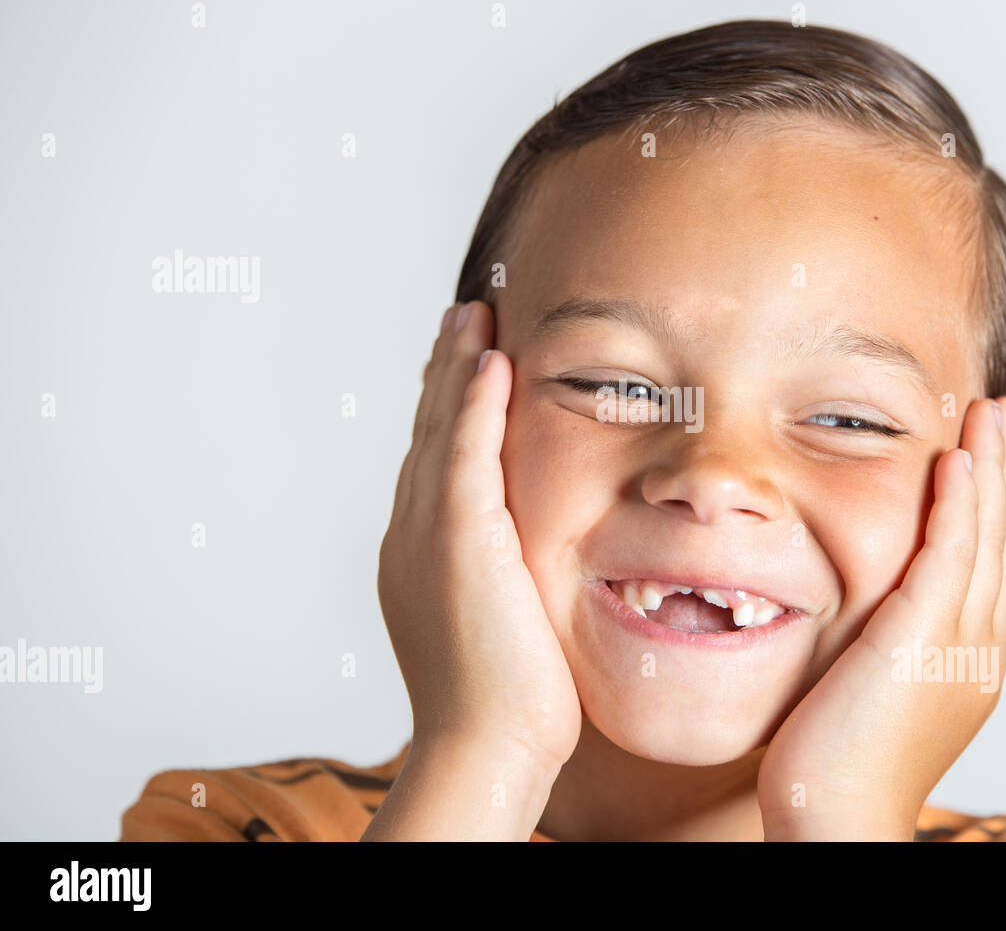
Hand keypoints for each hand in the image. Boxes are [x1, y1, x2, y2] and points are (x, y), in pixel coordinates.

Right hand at [365, 301, 580, 838]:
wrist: (487, 747)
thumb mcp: (506, 618)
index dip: (447, 408)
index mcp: (422, 554)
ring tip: (472, 317)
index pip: (435, 463)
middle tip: (461, 319)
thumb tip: (534, 555)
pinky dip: (472, 403)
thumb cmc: (510, 700)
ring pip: (438, 432)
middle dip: (443, 374)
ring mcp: (427, 536)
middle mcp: (413, 536)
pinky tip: (488, 360)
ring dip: (455, 368)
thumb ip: (508, 571)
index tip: (467, 364)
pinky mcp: (456, 539)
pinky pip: (463, 453)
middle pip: (427, 434)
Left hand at [757, 397, 1005, 840]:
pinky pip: (948, 559)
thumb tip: (881, 612)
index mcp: (970, 661)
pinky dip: (959, 508)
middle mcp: (977, 649)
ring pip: (984, 540)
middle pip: (1002, 544)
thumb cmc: (839, 766)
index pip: (994, 567)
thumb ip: (892, 642)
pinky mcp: (921, 642)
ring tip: (989, 413)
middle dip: (1005, 473)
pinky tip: (957, 462)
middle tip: (1004, 414)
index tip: (995, 455)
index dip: (998, 507)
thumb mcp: (877, 688)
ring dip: (989, 470)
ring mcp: (958, 646)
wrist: (835, 819)